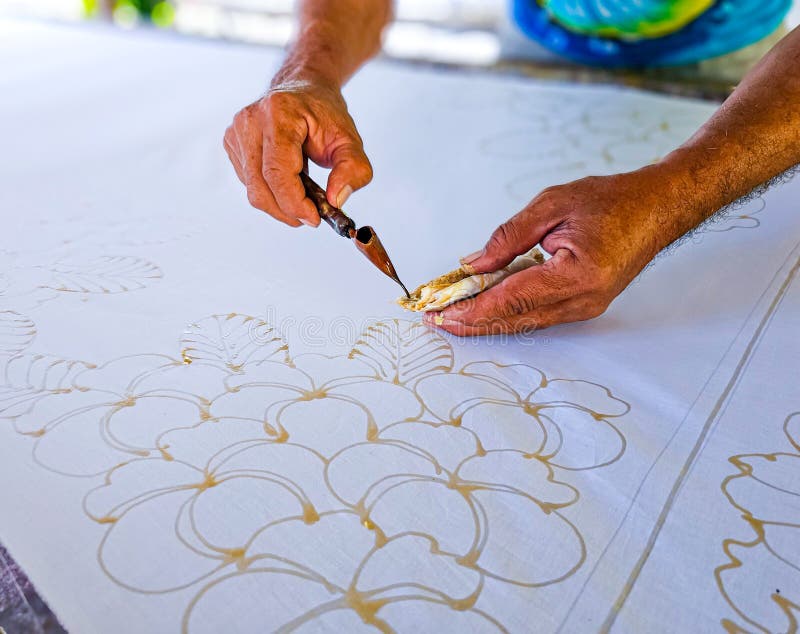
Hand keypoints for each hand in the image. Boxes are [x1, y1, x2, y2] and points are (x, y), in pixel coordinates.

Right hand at [223, 76, 372, 226]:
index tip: (314, 219)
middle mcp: (250, 121)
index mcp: (279, 114)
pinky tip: (288, 179)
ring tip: (303, 192)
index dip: (294, 203)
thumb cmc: (324, 114)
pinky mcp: (232, 144)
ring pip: (254, 191)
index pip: (277, 173)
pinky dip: (271, 192)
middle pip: (261, 187)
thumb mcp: (350, 140)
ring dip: (280, 203)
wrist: (303, 89)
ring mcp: (237, 133)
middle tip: (311, 216)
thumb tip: (336, 200)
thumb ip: (353, 170)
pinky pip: (250, 184)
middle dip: (288, 211)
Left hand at [424, 167, 686, 335]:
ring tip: (452, 314)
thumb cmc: (612, 200)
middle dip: (472, 321)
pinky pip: (538, 315)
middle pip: (515, 320)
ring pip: (525, 323)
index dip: (472, 309)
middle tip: (436, 320)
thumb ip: (509, 237)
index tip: (441, 313)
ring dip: (487, 320)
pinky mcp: (584, 306)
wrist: (658, 208)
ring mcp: (586, 308)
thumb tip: (473, 264)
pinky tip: (485, 306)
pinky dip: (508, 312)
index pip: (512, 299)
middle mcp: (584, 300)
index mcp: (578, 275)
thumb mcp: (553, 204)